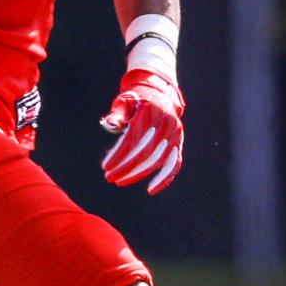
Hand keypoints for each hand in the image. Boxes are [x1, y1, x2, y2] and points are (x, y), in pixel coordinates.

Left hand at [99, 69, 183, 194]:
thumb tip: (110, 123)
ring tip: (120, 181)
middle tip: (110, 178)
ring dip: (139, 174)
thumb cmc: (137, 100)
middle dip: (126, 168)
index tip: (106, 167)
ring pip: (158, 161)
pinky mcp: (179, 143)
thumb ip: (118, 112)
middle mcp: (166, 123)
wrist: (159, 95)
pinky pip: (174, 164)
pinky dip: (164, 178)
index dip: (119, 155)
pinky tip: (151, 190)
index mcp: (150, 112)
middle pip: (145, 152)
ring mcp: (175, 134)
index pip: (133, 139)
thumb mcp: (125, 101)